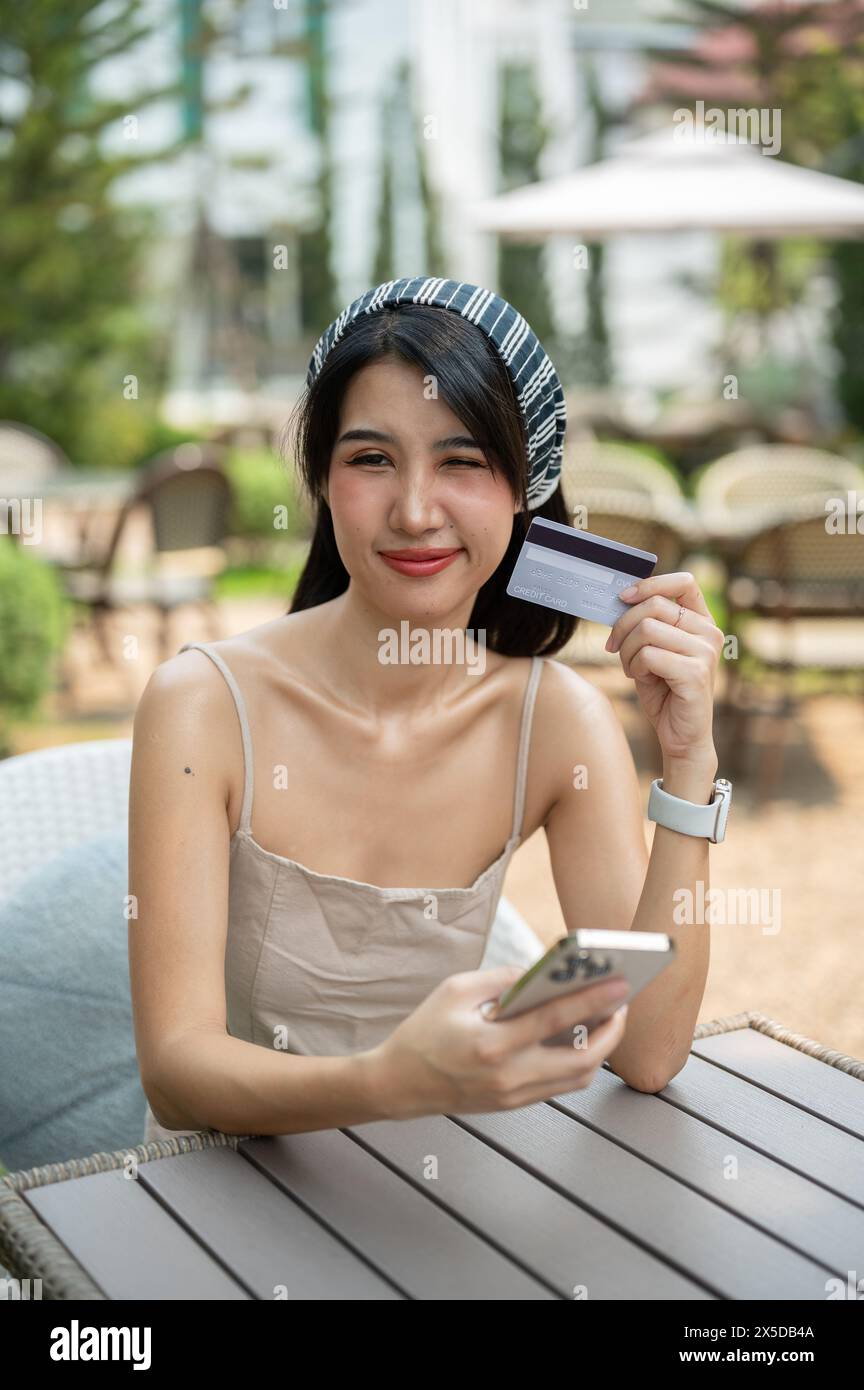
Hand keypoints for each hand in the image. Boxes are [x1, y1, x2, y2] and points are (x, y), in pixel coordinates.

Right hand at [363, 965, 630, 1119]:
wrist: (397, 1084)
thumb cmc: (424, 1031)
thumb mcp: (456, 990)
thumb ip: (502, 979)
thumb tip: (544, 972)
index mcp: (490, 1044)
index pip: (554, 1020)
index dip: (593, 1000)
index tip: (621, 982)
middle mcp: (507, 1076)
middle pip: (581, 1061)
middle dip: (612, 1032)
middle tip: (623, 1003)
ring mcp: (512, 1096)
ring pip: (577, 1079)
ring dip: (601, 1049)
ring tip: (609, 1018)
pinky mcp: (513, 1105)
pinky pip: (560, 1085)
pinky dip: (578, 1062)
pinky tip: (583, 1037)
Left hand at [604, 571, 723, 763]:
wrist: (682, 736)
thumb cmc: (665, 692)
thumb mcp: (653, 650)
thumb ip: (646, 624)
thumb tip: (621, 598)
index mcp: (702, 622)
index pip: (684, 582)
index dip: (650, 583)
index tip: (624, 597)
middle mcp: (709, 633)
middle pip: (654, 605)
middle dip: (623, 625)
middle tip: (614, 647)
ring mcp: (705, 652)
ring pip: (647, 629)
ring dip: (627, 650)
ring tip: (632, 668)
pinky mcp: (695, 673)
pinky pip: (648, 654)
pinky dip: (634, 667)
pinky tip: (640, 679)